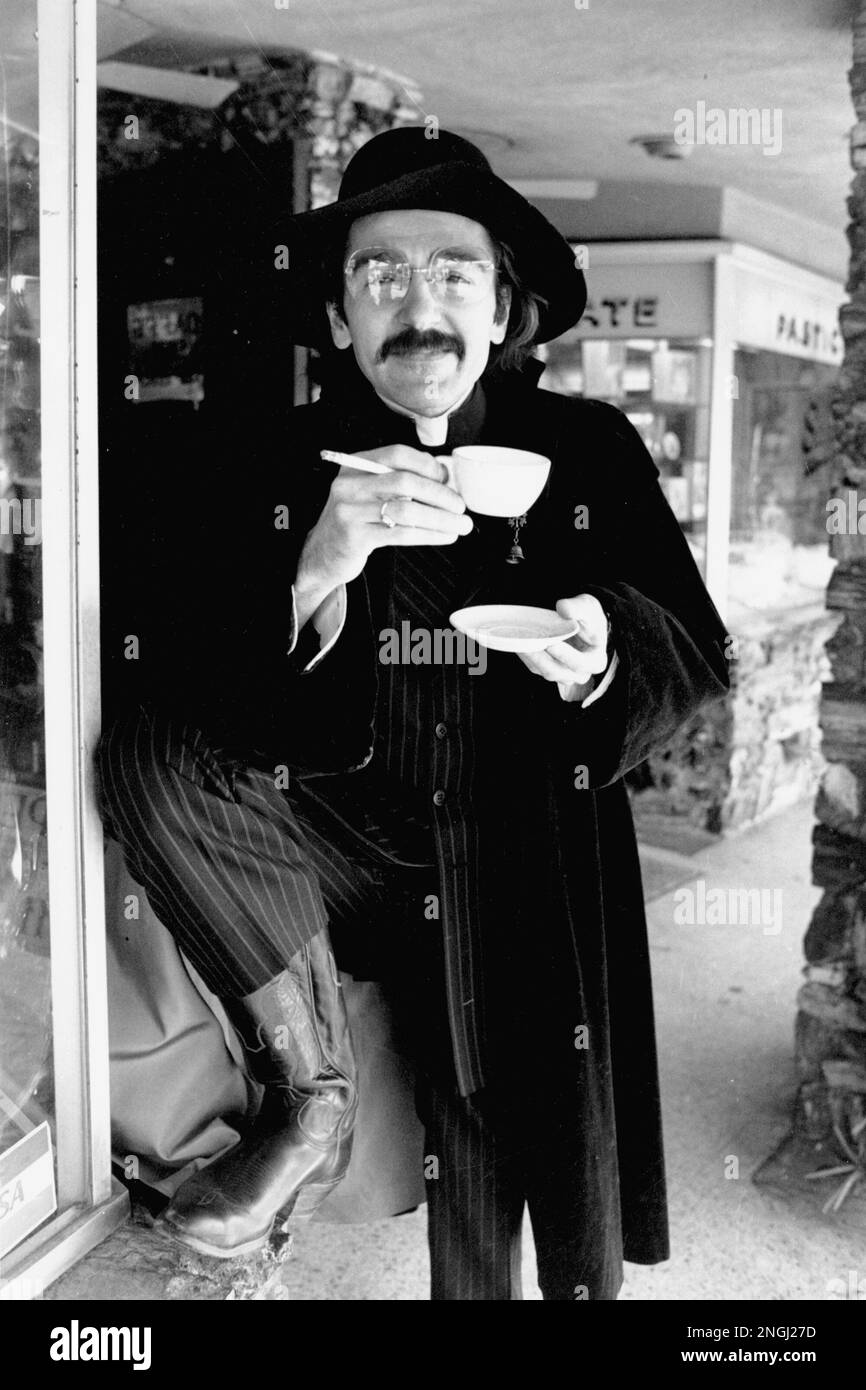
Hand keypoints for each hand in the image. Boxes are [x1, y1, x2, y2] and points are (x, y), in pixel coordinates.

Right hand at [294, 445, 471, 630]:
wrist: (322, 553)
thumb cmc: (355, 520)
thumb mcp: (368, 492)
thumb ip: (397, 481)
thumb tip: (444, 478)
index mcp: (355, 465)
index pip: (397, 454)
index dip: (428, 465)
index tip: (447, 478)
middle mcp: (349, 484)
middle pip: (405, 481)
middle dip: (440, 494)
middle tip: (460, 506)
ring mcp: (350, 511)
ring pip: (406, 510)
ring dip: (440, 518)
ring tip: (460, 525)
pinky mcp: (355, 537)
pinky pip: (401, 533)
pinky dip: (429, 534)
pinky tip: (445, 536)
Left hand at [517, 594, 609, 690]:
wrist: (580, 621)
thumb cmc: (588, 616)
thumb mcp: (588, 606)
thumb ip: (579, 607)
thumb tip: (563, 609)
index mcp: (595, 661)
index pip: (580, 663)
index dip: (565, 656)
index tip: (551, 644)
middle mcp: (579, 673)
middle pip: (557, 672)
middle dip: (541, 659)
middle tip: (528, 644)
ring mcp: (562, 674)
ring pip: (543, 671)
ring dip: (530, 658)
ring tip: (519, 643)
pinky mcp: (548, 669)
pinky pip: (534, 666)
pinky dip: (525, 656)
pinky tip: (517, 643)